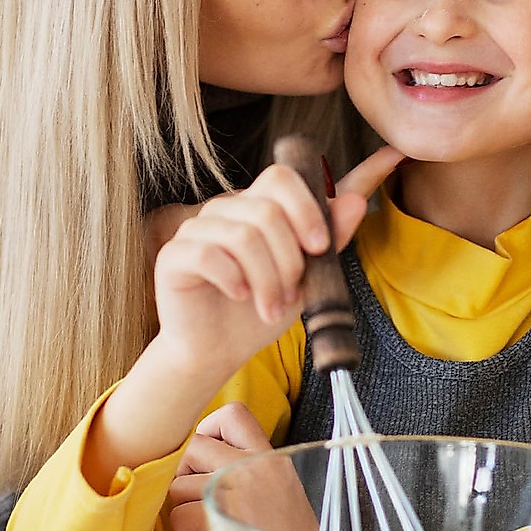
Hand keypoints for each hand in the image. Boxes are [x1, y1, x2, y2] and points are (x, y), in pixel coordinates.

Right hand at [150, 148, 398, 388]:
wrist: (215, 353)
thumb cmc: (257, 314)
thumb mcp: (306, 279)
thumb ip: (331, 239)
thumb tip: (358, 202)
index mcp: (254, 209)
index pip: (281, 177)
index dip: (307, 207)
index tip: (321, 246)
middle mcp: (223, 212)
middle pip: (267, 210)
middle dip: (289, 258)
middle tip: (292, 295)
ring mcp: (195, 231)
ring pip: (242, 236)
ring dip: (266, 279)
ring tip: (271, 309)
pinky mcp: (172, 256)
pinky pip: (208, 254)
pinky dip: (232, 279)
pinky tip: (239, 296)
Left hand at [168, 403, 272, 530]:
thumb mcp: (275, 483)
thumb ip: (242, 463)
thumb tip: (189, 456)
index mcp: (267, 453)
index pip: (231, 413)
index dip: (208, 431)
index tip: (211, 459)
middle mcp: (251, 463)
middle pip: (190, 449)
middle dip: (187, 478)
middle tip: (206, 501)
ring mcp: (235, 487)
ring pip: (176, 486)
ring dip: (186, 510)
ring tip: (212, 525)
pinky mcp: (218, 514)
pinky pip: (177, 516)